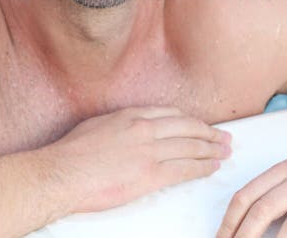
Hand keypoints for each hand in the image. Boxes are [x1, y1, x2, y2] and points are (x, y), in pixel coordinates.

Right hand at [43, 106, 231, 213]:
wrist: (62, 173)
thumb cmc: (71, 154)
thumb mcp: (97, 125)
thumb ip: (119, 125)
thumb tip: (128, 130)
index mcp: (131, 115)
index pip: (171, 114)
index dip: (189, 121)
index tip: (198, 125)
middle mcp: (144, 128)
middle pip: (187, 127)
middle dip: (208, 132)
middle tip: (223, 137)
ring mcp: (149, 150)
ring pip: (191, 146)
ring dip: (211, 149)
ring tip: (224, 151)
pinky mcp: (150, 173)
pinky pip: (185, 168)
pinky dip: (202, 167)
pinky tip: (211, 167)